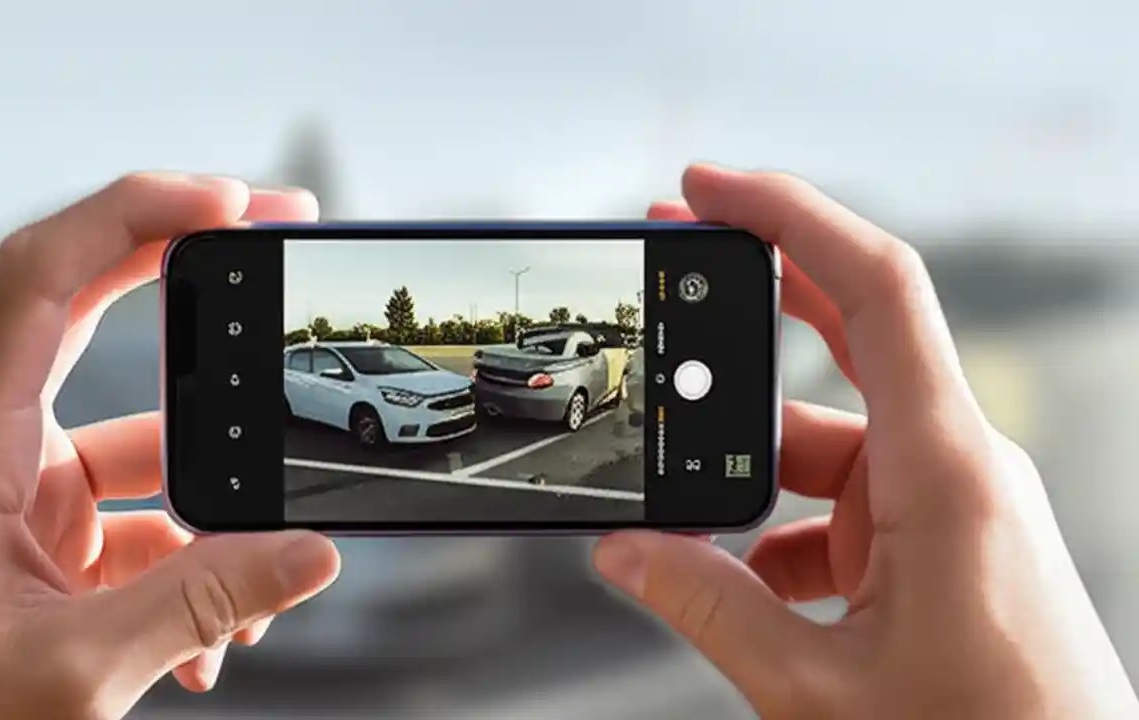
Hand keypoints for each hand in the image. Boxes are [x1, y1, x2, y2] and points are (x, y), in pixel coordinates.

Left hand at [0, 174, 340, 718]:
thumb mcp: (72, 670)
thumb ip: (203, 604)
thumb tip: (311, 554)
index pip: (42, 278)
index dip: (136, 216)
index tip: (232, 205)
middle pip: (94, 315)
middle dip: (194, 285)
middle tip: (276, 255)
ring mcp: (19, 498)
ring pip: (148, 450)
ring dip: (215, 506)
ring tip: (256, 581)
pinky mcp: (47, 547)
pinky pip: (145, 524)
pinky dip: (193, 567)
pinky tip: (209, 643)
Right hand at [594, 164, 1137, 717]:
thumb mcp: (818, 687)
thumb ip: (708, 609)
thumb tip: (629, 551)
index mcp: (944, 472)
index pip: (873, 291)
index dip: (789, 217)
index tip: (709, 190)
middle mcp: (954, 466)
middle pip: (843, 340)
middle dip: (746, 310)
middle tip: (669, 287)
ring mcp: (948, 502)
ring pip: (826, 443)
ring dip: (752, 471)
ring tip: (685, 519)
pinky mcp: (939, 539)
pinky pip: (843, 504)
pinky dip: (783, 529)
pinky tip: (744, 583)